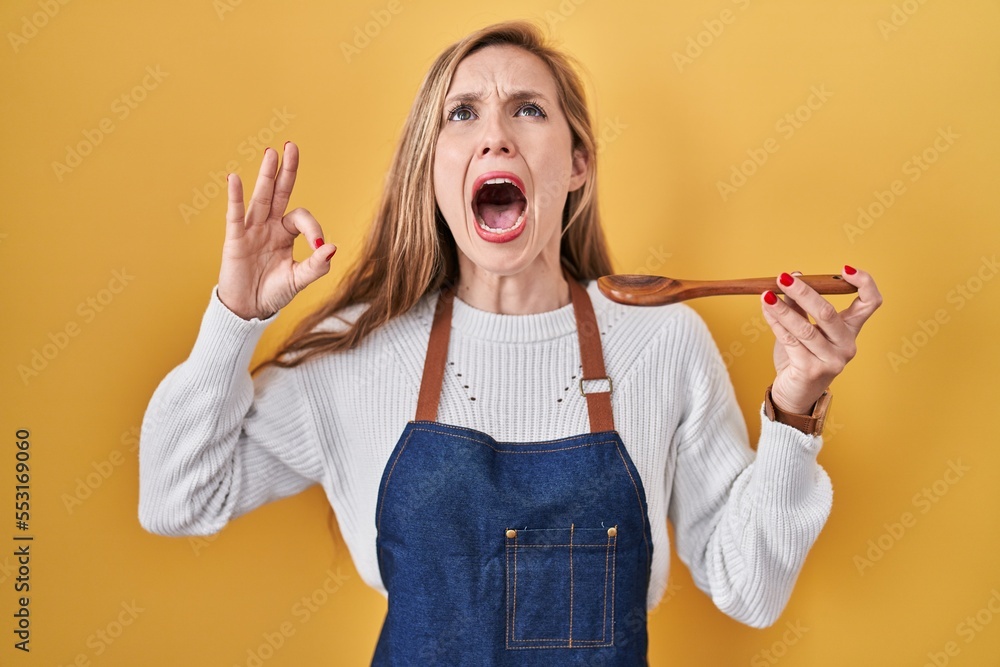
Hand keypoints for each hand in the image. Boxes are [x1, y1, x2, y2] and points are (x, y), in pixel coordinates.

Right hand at [218, 142, 336, 319]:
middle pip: (279, 193)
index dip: (313, 228)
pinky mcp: (235, 239)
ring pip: (260, 198)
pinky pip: (235, 215)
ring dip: (266, 176)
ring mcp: (251, 230)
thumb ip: (316, 266)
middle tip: (291, 146)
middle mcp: (269, 226)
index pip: (301, 218)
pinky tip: (235, 179)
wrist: (249, 309)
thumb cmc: (274, 292)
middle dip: (286, 171)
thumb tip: (332, 248)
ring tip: (271, 153)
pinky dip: (235, 198)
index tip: (319, 246)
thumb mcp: (299, 280)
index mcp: (286, 234)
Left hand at [761, 267, 881, 413]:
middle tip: (783, 278)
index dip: (864, 283)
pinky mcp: (812, 371)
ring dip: (782, 309)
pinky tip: (766, 311)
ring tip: (766, 295)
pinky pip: (790, 341)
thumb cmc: (800, 359)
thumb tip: (794, 276)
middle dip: (803, 292)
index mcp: (850, 331)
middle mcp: (846, 345)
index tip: (845, 269)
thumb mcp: (802, 329)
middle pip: (828, 313)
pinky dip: (776, 323)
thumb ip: (800, 306)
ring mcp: (831, 360)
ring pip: (804, 328)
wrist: (794, 395)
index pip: (871, 303)